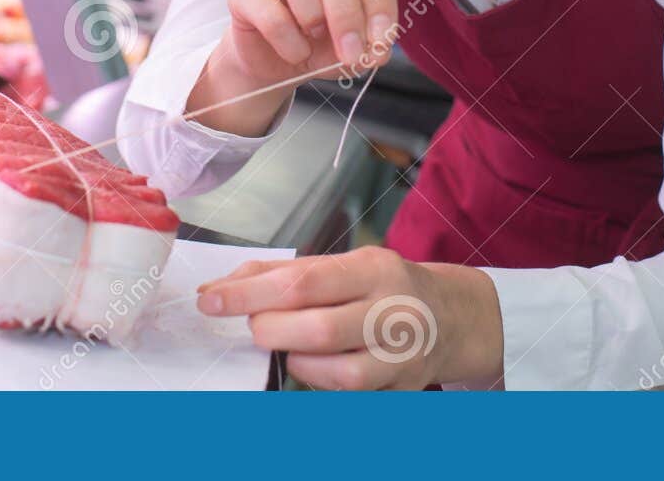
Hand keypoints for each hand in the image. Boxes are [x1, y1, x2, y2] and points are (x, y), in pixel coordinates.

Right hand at [192, 0, 397, 135]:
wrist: (280, 59)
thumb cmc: (326, 38)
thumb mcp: (359, 42)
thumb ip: (373, 41)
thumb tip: (378, 47)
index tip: (381, 37)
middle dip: (347, 11)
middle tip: (350, 51)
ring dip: (312, 10)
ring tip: (315, 36)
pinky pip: (265, 0)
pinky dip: (285, 34)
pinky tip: (295, 50)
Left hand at [196, 247, 503, 389]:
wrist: (452, 318)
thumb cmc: (383, 287)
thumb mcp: (342, 264)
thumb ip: (282, 272)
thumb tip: (221, 286)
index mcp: (374, 269)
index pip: (302, 281)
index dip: (250, 294)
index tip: (211, 299)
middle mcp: (393, 311)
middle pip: (318, 330)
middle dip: (270, 330)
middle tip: (254, 325)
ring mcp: (402, 358)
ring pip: (338, 374)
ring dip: (295, 361)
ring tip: (287, 345)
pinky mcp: (402, 392)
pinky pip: (352, 398)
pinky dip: (320, 383)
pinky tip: (313, 366)